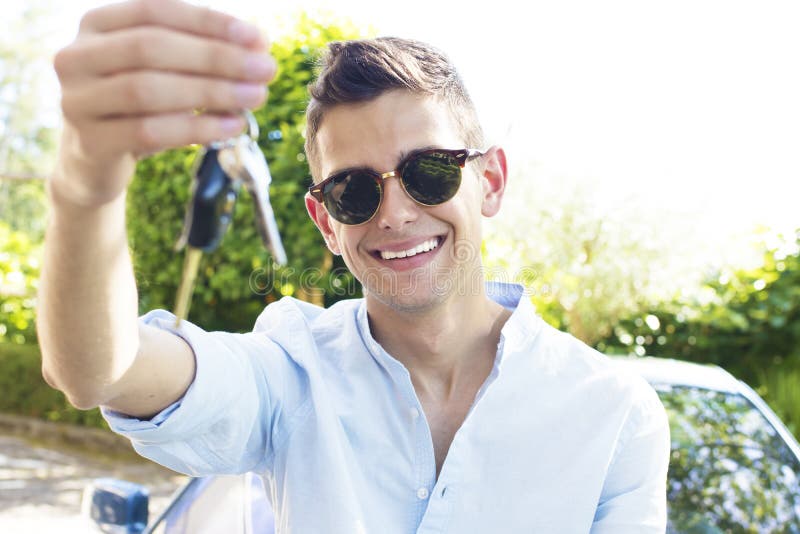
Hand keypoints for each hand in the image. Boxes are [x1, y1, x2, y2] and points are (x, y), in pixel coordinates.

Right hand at [52, 0, 275, 206]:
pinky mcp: (91, 143)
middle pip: (152, 48)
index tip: (259, 40)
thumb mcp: (165, 70)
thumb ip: (200, 53)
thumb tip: (258, 47)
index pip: (156, 9)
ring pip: (148, 90)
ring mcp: (77, 100)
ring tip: (256, 97)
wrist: (96, 158)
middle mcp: (76, 56)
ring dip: (211, 92)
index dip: (209, 22)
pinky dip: (197, 128)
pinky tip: (233, 126)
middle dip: (217, 58)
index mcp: (97, 24)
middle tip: (266, 70)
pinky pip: (150, 131)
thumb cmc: (139, 106)